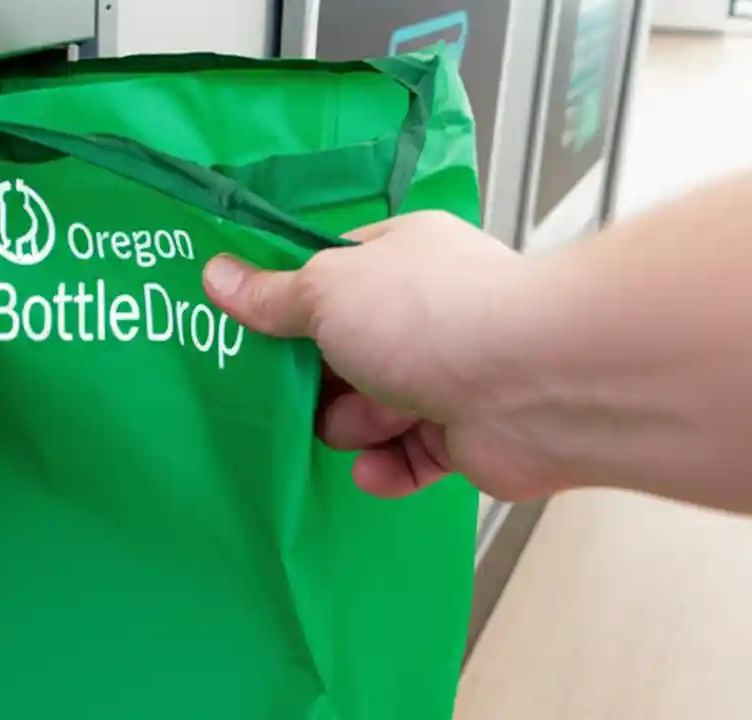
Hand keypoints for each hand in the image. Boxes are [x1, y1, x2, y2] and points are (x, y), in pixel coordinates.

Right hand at [203, 211, 549, 500]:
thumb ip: (271, 296)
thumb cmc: (426, 317)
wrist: (536, 385)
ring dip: (353, 426)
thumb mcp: (327, 292)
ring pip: (375, 409)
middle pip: (347, 350)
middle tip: (293, 394)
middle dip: (317, 379)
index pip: (332, 275)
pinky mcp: (466, 437)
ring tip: (354, 430)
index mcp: (400, 256)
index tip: (253, 332)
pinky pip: (410, 458)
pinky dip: (388, 468)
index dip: (291, 304)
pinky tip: (374, 472)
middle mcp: (428, 312)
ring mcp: (450, 375)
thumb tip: (215, 274)